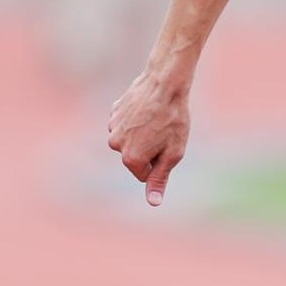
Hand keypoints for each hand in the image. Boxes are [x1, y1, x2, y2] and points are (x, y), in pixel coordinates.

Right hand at [109, 71, 190, 206]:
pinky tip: (147, 109)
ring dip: (142, 134)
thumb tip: (153, 203)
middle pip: (135, 158)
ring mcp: (112, 127)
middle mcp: (116, 145)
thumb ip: (160, 179)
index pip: (145, 174)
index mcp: (131, 159)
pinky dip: (136, 120)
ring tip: (156, 118)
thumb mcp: (173, 153)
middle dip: (148, 149)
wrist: (165, 83)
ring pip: (130, 140)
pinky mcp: (113, 112)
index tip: (168, 144)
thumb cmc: (174, 119)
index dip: (160, 162)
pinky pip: (126, 123)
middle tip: (163, 131)